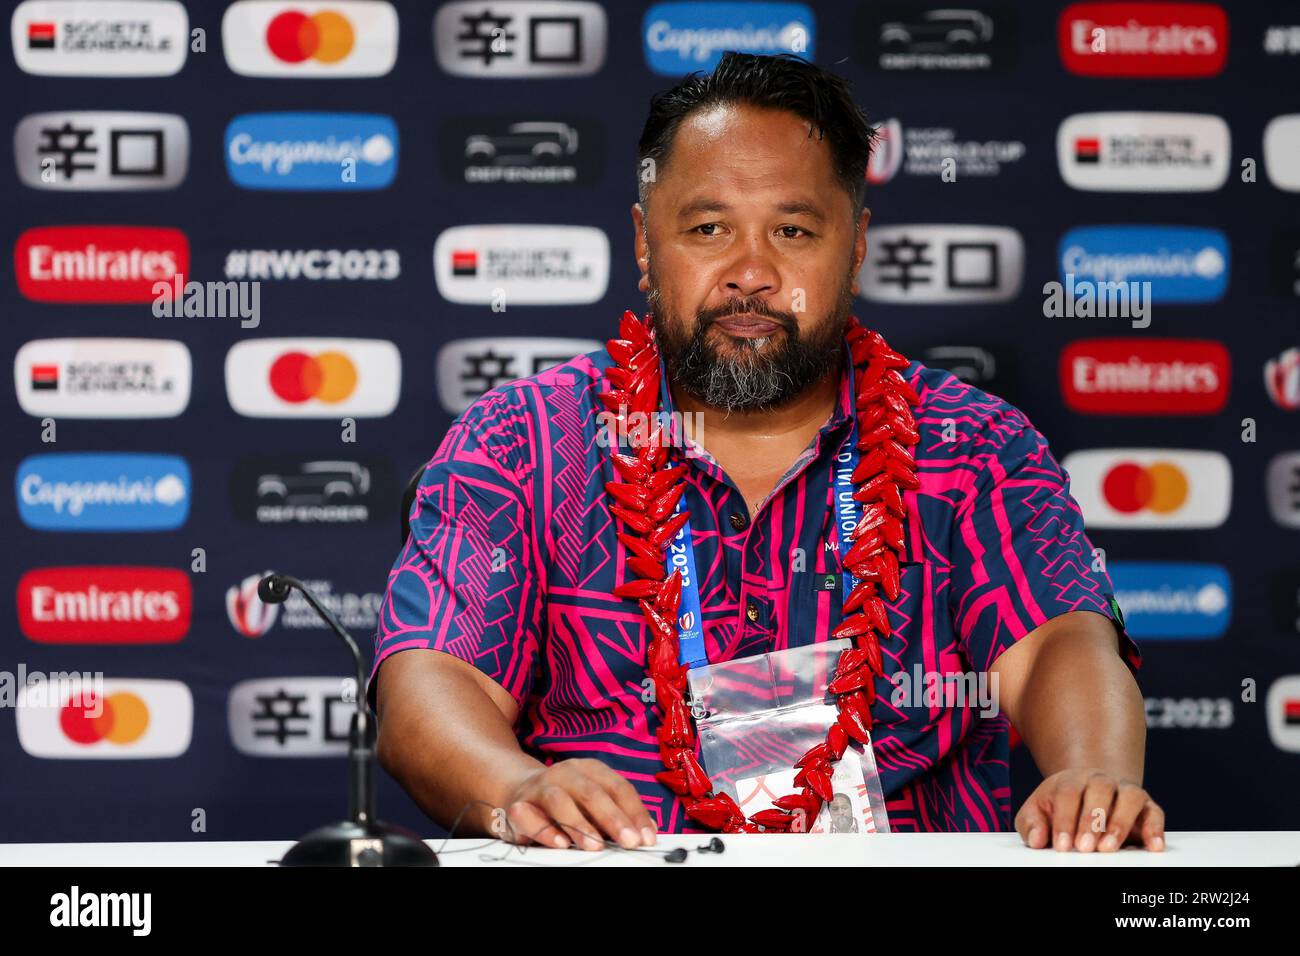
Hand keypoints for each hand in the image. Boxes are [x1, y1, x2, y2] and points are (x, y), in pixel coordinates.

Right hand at [497, 759, 657, 850]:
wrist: (519, 790)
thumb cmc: (566, 799)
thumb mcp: (594, 801)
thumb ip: (617, 814)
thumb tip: (646, 833)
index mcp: (589, 769)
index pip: (618, 787)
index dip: (635, 812)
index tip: (646, 837)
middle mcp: (565, 773)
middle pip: (592, 792)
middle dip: (613, 819)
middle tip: (629, 841)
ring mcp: (540, 787)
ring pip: (560, 801)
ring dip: (580, 825)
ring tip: (596, 846)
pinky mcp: (518, 805)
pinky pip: (529, 817)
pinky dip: (545, 831)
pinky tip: (561, 844)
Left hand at [1015, 768, 1164, 851]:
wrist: (1086, 797)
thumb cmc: (1058, 808)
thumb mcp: (1037, 813)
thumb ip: (1031, 824)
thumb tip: (1036, 839)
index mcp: (1072, 780)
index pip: (1068, 794)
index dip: (1065, 820)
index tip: (1062, 845)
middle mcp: (1101, 781)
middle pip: (1099, 790)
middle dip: (1091, 820)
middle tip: (1085, 847)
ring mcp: (1125, 792)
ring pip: (1129, 797)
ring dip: (1120, 822)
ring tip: (1109, 848)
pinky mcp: (1147, 808)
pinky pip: (1154, 813)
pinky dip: (1155, 828)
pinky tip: (1152, 846)